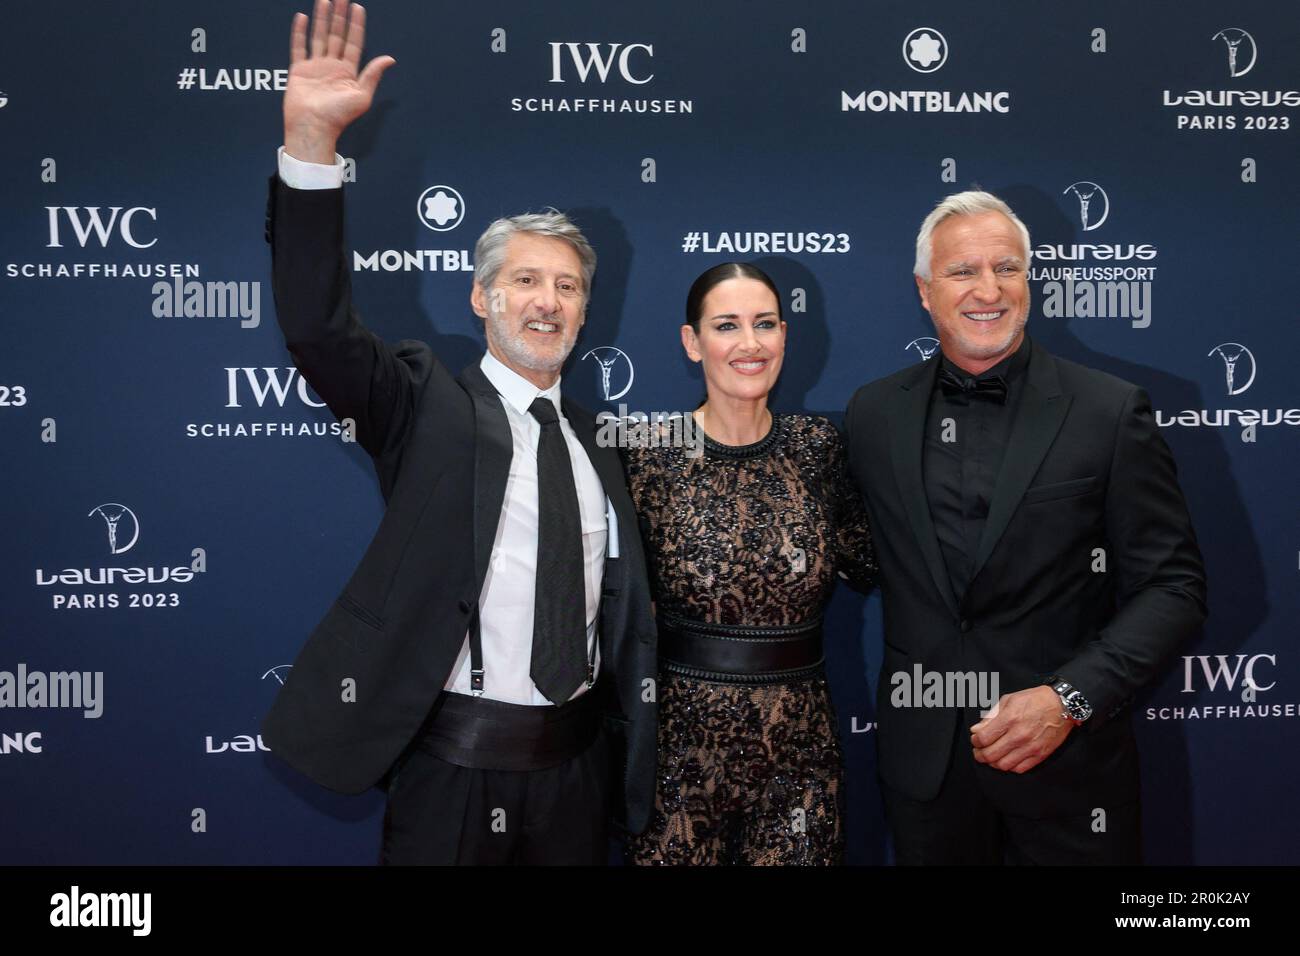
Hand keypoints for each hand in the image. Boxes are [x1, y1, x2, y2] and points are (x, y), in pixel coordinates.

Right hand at [283, 0, 394, 162]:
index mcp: (348, 72)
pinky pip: (299, 47)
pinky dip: (299, 32)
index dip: (356, 25)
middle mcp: (332, 66)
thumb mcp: (362, 96)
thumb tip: (390, 58)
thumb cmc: (339, 117)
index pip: (354, 42)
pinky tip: (302, 17)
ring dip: (322, 19)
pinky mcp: (299, 70)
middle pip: (337, 35)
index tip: (358, 8)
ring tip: (324, 1)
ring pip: (319, 36)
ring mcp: (315, 67)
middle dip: (339, 16)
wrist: (314, 127)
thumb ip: (373, 74)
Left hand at [970, 686, 1072, 773]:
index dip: (975, 741)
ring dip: (993, 762)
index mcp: (1009, 719)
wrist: (1062, 705)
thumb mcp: (1009, 700)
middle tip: (978, 751)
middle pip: (990, 755)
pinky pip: (1019, 768)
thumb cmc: (1035, 700)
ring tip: (991, 756)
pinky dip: (1009, 766)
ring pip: (1003, 765)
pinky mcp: (1040, 755)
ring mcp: (1030, 747)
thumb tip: (977, 730)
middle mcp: (1019, 735)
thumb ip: (991, 716)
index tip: (975, 739)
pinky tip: (1006, 759)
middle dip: (980, 754)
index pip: (983, 738)